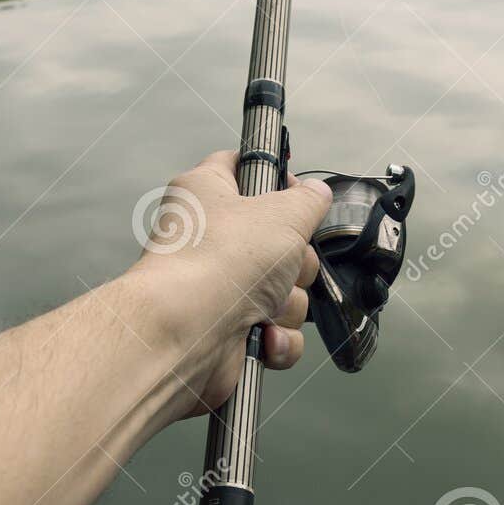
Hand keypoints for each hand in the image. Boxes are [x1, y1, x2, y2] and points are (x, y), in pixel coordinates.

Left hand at [134, 151, 332, 415]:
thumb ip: (308, 200)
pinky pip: (273, 329)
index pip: (240, 166)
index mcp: (207, 192)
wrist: (187, 331)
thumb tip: (315, 192)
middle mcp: (210, 238)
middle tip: (288, 264)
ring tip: (267, 308)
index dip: (274, 177)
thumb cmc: (227, 257)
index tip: (297, 193)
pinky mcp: (227, 329)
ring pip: (282, 289)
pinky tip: (265, 338)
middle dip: (296, 261)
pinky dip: (276, 337)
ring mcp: (218, 286)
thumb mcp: (283, 213)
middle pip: (277, 239)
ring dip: (287, 303)